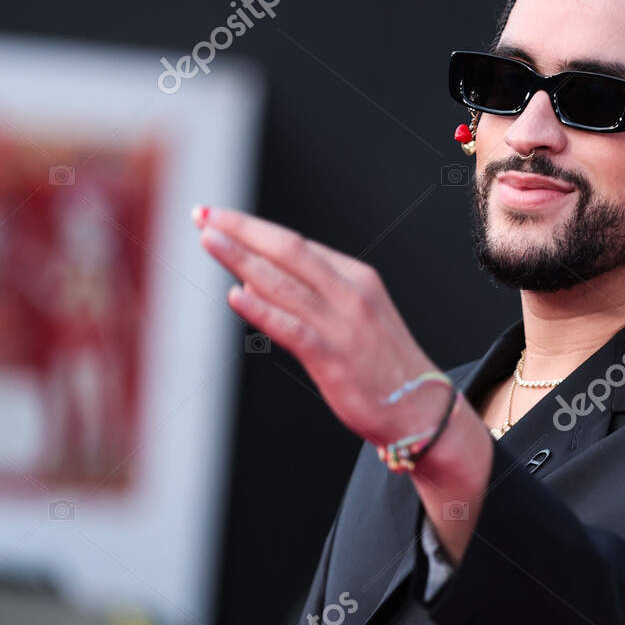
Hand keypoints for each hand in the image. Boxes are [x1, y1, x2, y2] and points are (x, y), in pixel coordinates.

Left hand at [194, 205, 445, 447]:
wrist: (422, 409)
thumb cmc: (382, 366)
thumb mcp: (353, 317)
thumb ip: (310, 297)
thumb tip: (253, 280)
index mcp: (356, 278)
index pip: (296, 245)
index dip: (252, 228)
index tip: (217, 216)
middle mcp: (350, 293)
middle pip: (288, 250)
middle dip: (242, 229)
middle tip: (203, 215)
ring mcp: (343, 324)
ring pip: (284, 283)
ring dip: (242, 258)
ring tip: (209, 240)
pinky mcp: (334, 357)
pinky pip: (292, 328)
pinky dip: (262, 310)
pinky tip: (235, 295)